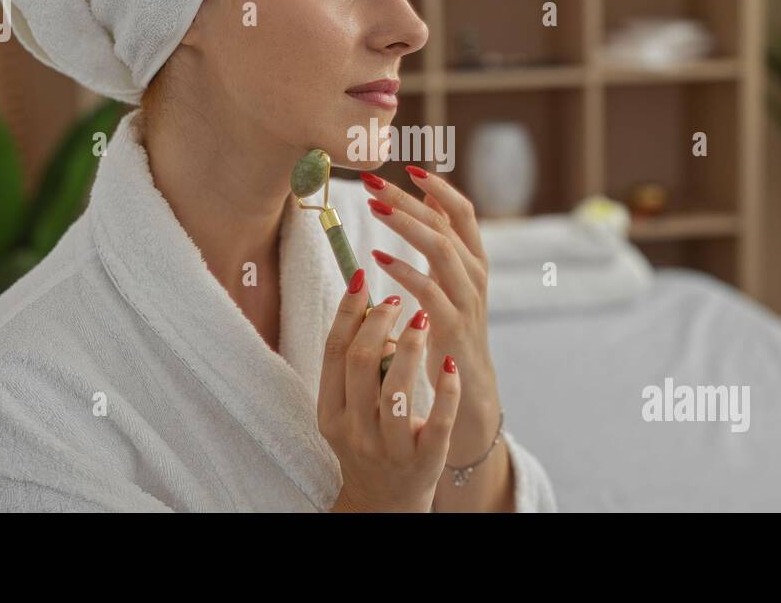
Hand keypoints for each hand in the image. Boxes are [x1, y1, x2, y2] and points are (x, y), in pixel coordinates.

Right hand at [318, 268, 460, 511]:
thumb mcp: (350, 408)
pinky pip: (436, 419)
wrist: (384, 503)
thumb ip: (356, 366)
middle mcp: (355, 430)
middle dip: (379, 322)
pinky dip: (445, 388)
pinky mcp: (424, 460)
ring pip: (395, 388)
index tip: (363, 279)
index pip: (334, 351)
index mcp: (331, 412)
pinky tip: (449, 361)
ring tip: (422, 318)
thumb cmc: (368, 440)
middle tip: (397, 298)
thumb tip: (369, 307)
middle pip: (361, 362)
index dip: (348, 312)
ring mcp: (389, 447)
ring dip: (409, 346)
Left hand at [360, 167, 502, 465]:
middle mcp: (476, 274)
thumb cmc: (452, 329)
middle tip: (372, 182)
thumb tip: (425, 196)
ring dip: (405, 224)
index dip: (438, 187)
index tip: (410, 166)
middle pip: (444, 224)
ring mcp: (467, 299)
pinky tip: (377, 258)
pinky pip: (429, 290)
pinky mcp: (453, 325)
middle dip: (408, 199)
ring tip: (375, 208)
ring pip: (440, 249)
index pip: (463, 211)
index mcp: (475, 260)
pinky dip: (403, 270)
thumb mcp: (450, 281)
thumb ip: (442, 242)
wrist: (469, 388)